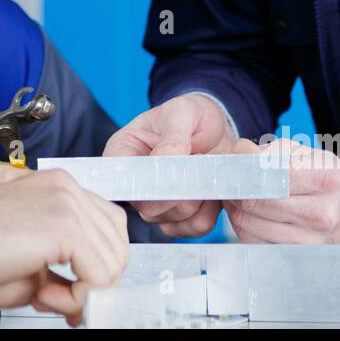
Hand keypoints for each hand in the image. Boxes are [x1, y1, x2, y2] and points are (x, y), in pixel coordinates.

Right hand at [0, 166, 129, 325]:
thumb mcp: (27, 258)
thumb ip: (63, 269)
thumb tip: (87, 294)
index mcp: (58, 189)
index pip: (108, 228)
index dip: (95, 266)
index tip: (69, 292)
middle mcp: (67, 188)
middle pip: (117, 244)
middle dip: (93, 282)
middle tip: (56, 299)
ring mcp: (67, 203)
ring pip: (112, 263)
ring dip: (80, 292)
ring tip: (41, 294)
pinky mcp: (64, 225)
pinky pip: (98, 277)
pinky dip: (75, 298)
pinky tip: (42, 294)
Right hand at [102, 92, 239, 236]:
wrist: (218, 130)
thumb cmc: (193, 116)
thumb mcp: (183, 113)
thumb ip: (173, 136)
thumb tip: (165, 159)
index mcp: (123, 152)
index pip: (121, 178)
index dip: (147, 180)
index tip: (174, 169)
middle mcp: (134, 183)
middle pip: (146, 206)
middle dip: (179, 189)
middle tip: (198, 160)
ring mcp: (154, 204)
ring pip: (169, 219)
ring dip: (195, 198)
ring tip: (204, 170)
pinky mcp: (177, 218)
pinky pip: (192, 227)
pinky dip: (208, 211)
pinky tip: (211, 189)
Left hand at [224, 137, 339, 243]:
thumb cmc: (319, 178)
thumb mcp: (301, 154)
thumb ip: (267, 152)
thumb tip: (239, 153)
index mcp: (326, 179)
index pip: (268, 177)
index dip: (242, 171)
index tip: (231, 167)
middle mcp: (322, 214)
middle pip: (256, 203)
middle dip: (235, 191)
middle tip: (229, 182)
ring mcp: (311, 241)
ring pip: (249, 225)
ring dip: (236, 210)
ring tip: (239, 197)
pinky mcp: (297, 257)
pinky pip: (253, 242)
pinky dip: (244, 227)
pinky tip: (250, 215)